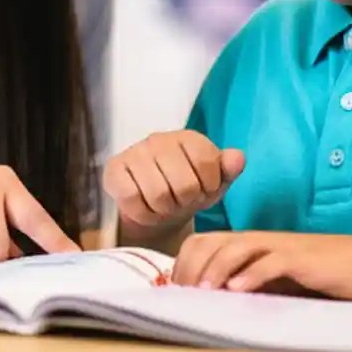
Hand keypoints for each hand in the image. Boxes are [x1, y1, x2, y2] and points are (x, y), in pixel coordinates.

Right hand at [103, 130, 244, 235]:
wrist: (155, 210)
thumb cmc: (189, 193)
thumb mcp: (215, 184)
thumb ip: (228, 170)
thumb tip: (238, 158)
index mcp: (188, 138)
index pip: (206, 162)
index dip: (208, 187)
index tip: (203, 190)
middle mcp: (159, 139)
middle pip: (184, 184)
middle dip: (186, 202)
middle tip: (181, 202)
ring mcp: (134, 152)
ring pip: (158, 194)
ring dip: (165, 211)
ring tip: (165, 206)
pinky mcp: (113, 170)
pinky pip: (132, 199)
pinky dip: (143, 214)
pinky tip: (146, 209)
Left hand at [171, 231, 351, 300]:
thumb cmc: (319, 276)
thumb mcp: (276, 283)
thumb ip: (248, 286)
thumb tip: (214, 304)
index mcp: (250, 246)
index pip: (202, 244)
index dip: (183, 265)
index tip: (174, 293)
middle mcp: (260, 242)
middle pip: (212, 243)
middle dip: (191, 268)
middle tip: (182, 295)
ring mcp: (281, 248)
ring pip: (236, 248)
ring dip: (215, 269)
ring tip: (202, 291)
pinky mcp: (304, 259)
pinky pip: (272, 262)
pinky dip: (252, 275)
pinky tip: (238, 289)